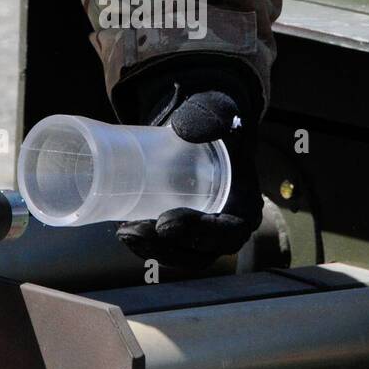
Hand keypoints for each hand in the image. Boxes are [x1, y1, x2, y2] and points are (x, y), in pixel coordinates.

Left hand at [117, 80, 261, 269]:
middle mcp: (226, 227)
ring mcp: (203, 233)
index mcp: (245, 206)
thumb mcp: (217, 112)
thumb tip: (184, 129)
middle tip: (132, 229)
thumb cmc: (214, 121)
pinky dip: (146, 247)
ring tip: (123, 232)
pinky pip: (167, 249)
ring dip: (151, 251)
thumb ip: (207, 115)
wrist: (201, 125)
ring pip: (180, 256)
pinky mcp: (182, 231)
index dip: (198, 235)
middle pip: (198, 253)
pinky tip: (123, 232)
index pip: (227, 234)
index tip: (164, 223)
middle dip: (165, 249)